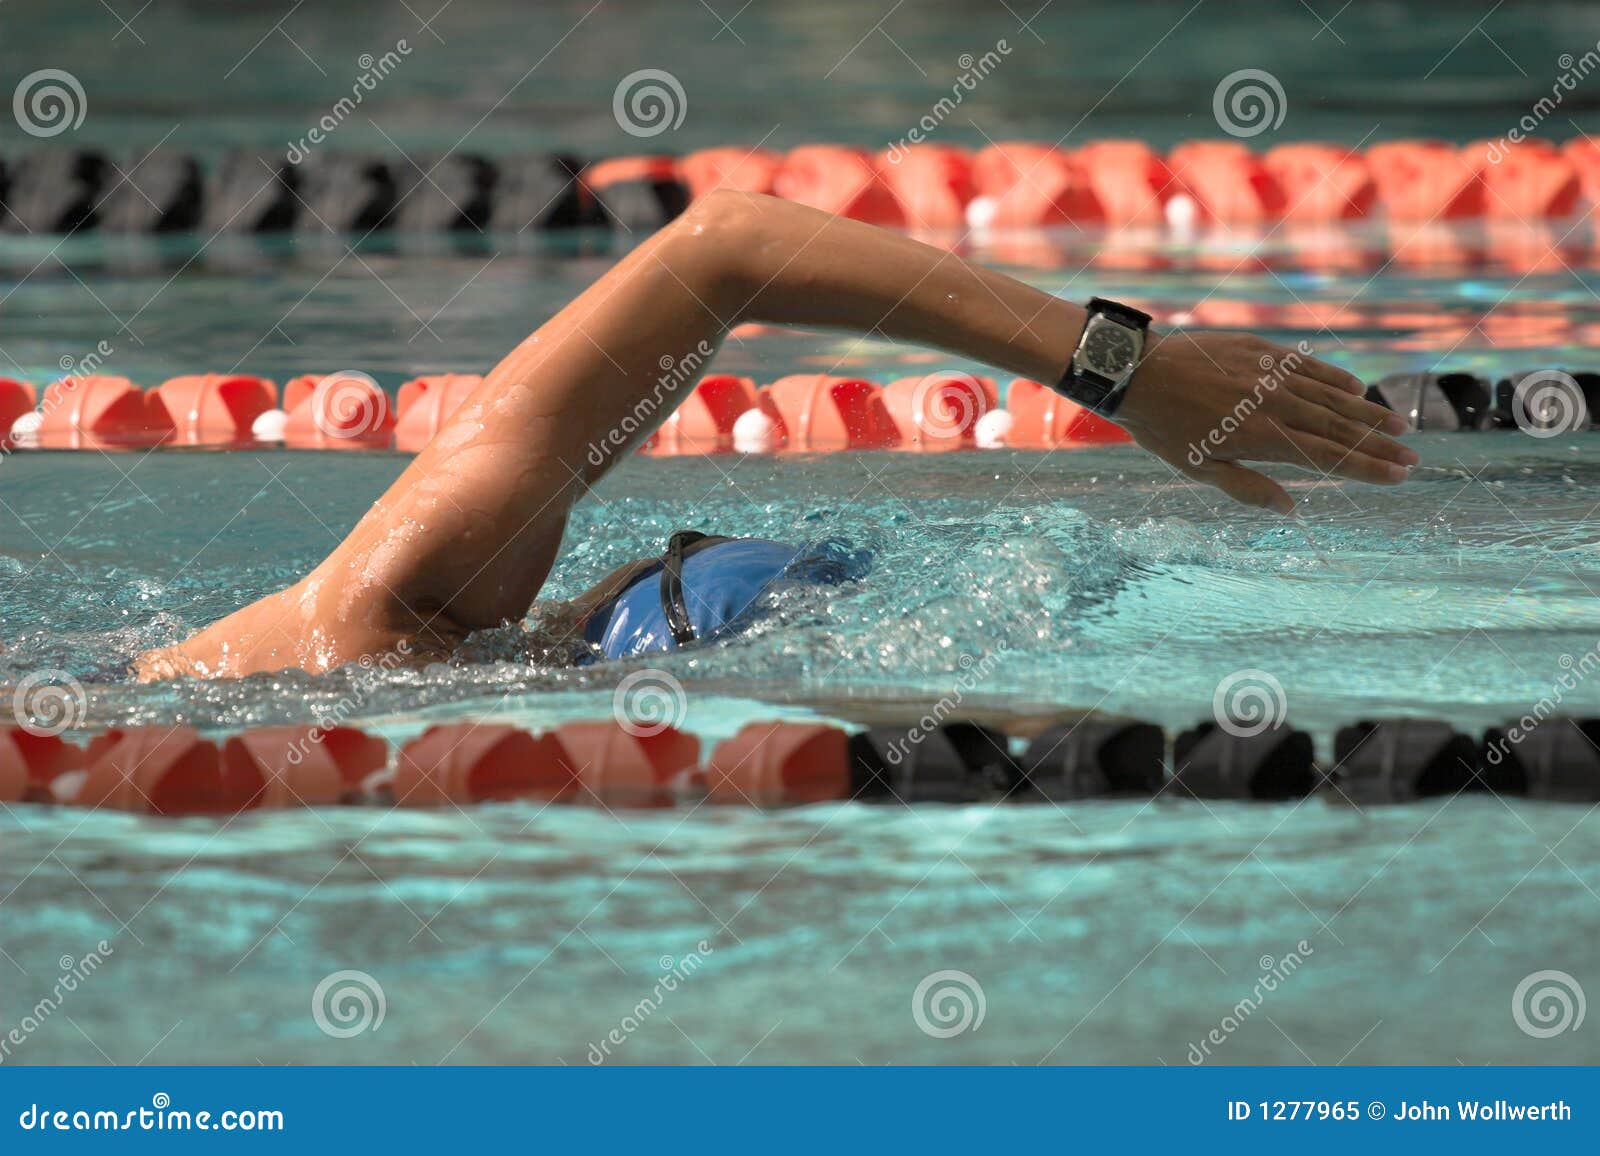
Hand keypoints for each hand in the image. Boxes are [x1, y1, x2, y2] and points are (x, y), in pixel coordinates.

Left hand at [1115, 330, 1416, 513]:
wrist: (1136, 371)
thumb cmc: (1162, 427)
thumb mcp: (1198, 468)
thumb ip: (1248, 488)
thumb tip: (1290, 508)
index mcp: (1262, 438)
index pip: (1327, 456)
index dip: (1366, 467)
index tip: (1399, 475)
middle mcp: (1274, 404)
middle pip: (1338, 427)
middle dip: (1378, 444)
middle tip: (1412, 457)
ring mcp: (1268, 374)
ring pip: (1329, 395)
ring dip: (1365, 412)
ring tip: (1396, 426)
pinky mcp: (1259, 351)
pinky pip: (1305, 365)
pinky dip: (1333, 377)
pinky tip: (1355, 388)